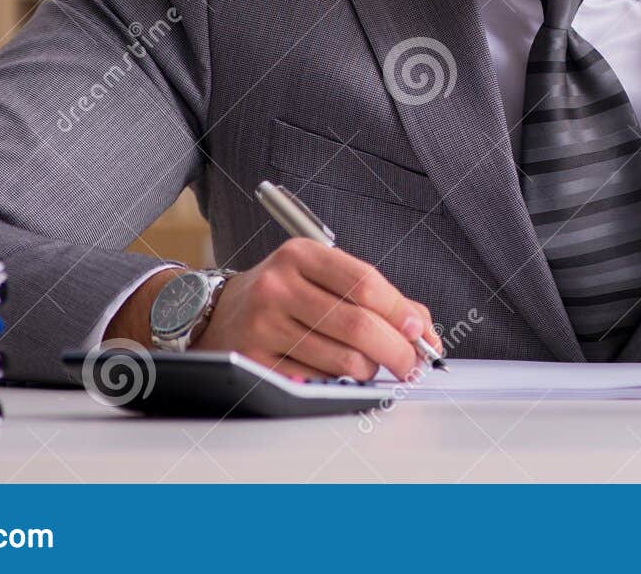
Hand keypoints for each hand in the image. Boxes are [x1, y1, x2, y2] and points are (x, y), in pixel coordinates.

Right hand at [192, 239, 440, 382]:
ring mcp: (264, 326)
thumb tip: (423, 329)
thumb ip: (374, 295)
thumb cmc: (281, 295)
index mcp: (300, 256)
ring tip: (371, 366)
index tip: (419, 331)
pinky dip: (340, 385)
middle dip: (397, 351)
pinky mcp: (256, 364)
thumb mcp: (320, 276)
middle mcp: (278, 287)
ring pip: (342, 360)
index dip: (400, 310)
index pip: (365, 282)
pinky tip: (340, 376)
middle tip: (411, 364)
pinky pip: (317, 382)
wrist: (217, 314)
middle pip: (358, 325)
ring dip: (370, 370)